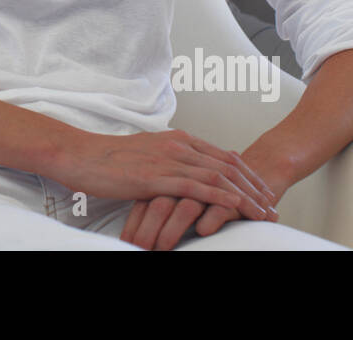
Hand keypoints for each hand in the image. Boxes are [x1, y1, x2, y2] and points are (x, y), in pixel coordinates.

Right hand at [119, 141, 292, 248]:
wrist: (80, 155)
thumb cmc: (108, 159)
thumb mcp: (146, 154)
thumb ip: (169, 161)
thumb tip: (185, 174)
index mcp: (177, 138)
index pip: (222, 155)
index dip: (247, 173)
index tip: (262, 190)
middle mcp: (178, 145)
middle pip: (228, 165)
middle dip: (255, 186)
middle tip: (272, 205)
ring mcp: (168, 160)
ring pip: (219, 177)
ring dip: (246, 196)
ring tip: (263, 213)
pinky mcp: (157, 177)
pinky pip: (198, 187)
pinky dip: (222, 198)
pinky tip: (237, 209)